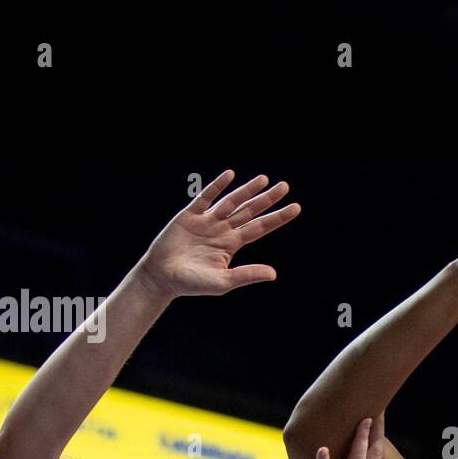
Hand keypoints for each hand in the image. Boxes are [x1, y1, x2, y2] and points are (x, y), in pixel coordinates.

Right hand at [136, 170, 300, 299]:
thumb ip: (246, 275)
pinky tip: (230, 175)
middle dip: (267, 199)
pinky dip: (217, 186)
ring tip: (264, 179)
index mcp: (232, 244)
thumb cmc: (191, 283)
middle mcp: (222, 229)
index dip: (277, 217)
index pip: (260, 227)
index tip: (296, 207)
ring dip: (247, 190)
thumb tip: (273, 274)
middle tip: (285, 186)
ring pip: (231, 202)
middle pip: (249, 211)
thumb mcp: (222, 281)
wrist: (161, 277)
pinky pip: (205, 197)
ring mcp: (207, 220)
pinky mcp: (189, 215)